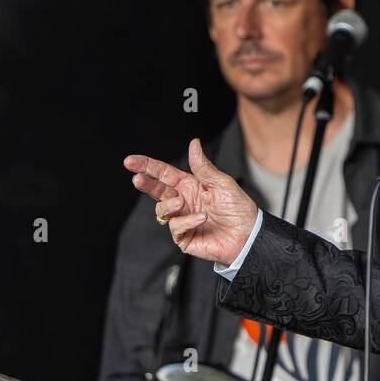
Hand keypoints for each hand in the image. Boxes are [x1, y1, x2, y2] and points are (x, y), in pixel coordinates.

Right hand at [124, 138, 257, 265]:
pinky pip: (175, 227)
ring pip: (162, 210)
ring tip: (181, 204)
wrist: (248, 236)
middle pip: (157, 190)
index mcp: (191, 186)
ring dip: (170, 205)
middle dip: (145, 183)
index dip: (148, 166)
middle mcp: (184, 202)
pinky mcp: (184, 237)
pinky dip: (186, 221)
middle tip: (137, 178)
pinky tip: (202, 219)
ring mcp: (182, 220)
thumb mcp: (223, 183)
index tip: (130, 161)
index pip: (164, 174)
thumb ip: (204, 167)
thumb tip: (194, 143)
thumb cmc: (239, 209)